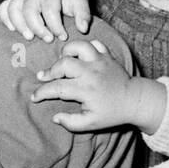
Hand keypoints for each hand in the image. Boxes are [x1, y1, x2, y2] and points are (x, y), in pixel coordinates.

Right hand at [0, 0, 90, 41]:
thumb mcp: (79, 1)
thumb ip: (83, 14)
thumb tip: (82, 29)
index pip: (51, 10)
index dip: (56, 27)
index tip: (63, 37)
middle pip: (30, 9)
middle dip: (38, 27)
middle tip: (48, 39)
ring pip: (14, 8)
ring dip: (20, 25)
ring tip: (30, 38)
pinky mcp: (15, 0)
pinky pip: (4, 7)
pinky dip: (5, 18)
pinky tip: (12, 30)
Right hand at [31, 37, 164, 134]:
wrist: (134, 101)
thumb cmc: (111, 113)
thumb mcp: (91, 124)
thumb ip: (71, 122)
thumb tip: (55, 117)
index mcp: (85, 90)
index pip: (57, 88)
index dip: (42, 92)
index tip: (34, 96)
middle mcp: (91, 72)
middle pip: (63, 63)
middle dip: (50, 71)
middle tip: (44, 77)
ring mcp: (100, 61)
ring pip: (78, 47)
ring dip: (67, 52)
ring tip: (62, 61)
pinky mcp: (107, 55)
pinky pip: (94, 43)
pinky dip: (85, 47)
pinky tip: (80, 56)